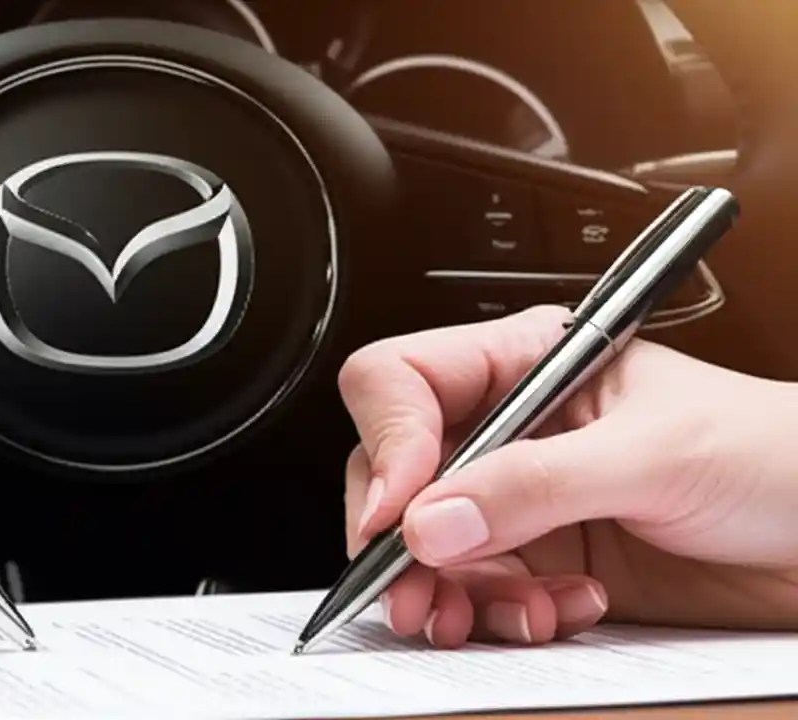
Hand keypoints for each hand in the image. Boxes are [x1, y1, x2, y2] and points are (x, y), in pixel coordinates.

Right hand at [341, 304, 797, 648]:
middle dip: (402, 538)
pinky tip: (561, 609)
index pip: (404, 380)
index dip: (387, 442)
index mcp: (527, 364)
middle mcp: (511, 429)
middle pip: (394, 472)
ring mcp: (522, 500)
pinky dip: (505, 614)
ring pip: (427, 546)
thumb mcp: (652, 455)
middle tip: (418, 588)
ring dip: (452, 591)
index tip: (398, 512)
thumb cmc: (774, 455)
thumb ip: (535, 484)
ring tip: (498, 614)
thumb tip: (431, 521)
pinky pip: (479, 593)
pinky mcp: (542, 561)